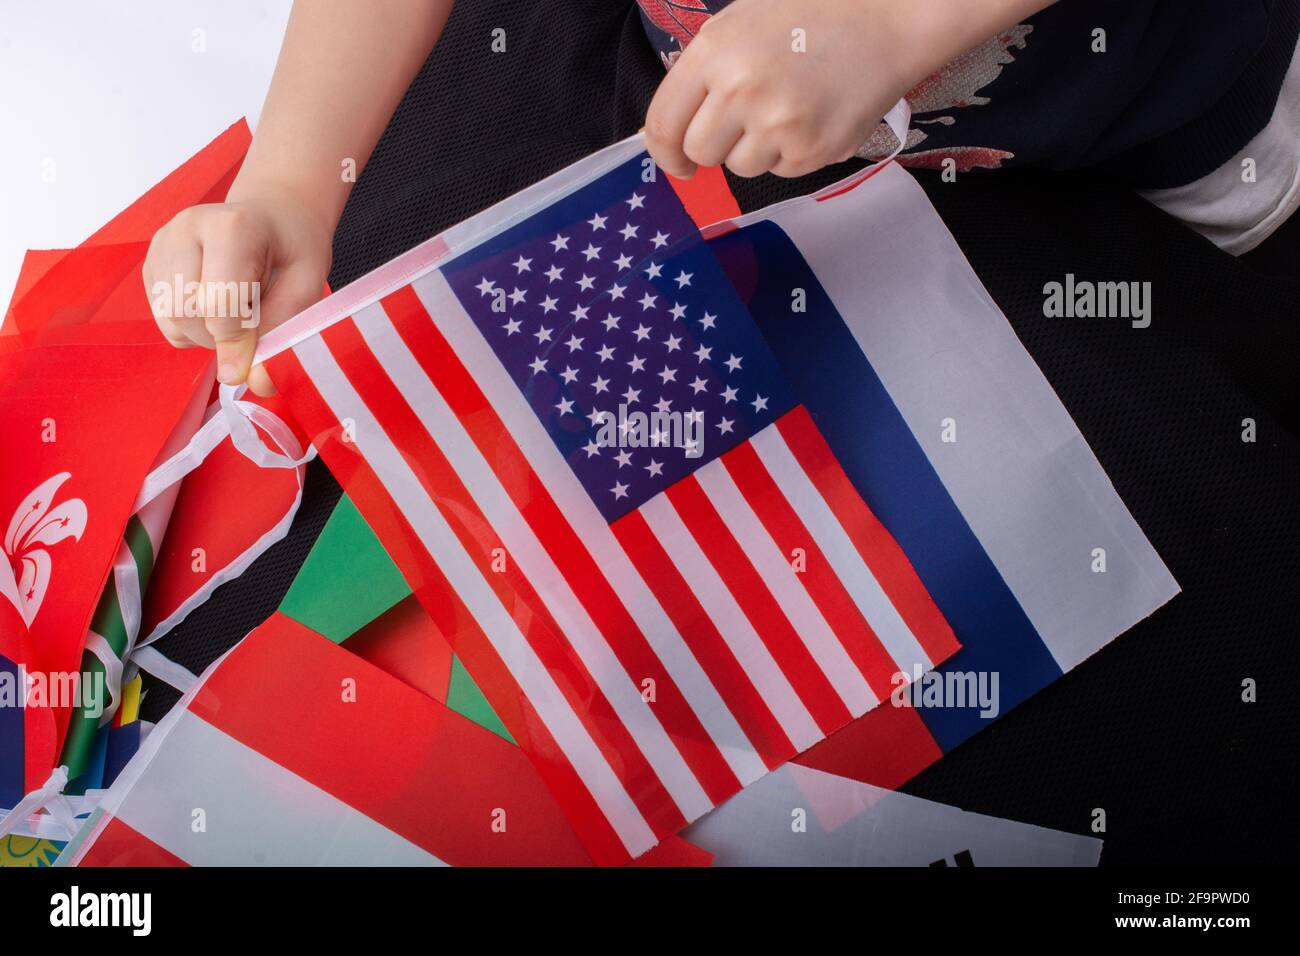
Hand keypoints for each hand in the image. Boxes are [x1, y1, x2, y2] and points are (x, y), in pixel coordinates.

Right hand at [142, 189, 331, 395]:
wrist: (273, 218)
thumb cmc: (292, 251)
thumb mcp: (305, 289)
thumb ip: (282, 334)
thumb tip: (257, 383)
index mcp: (231, 227)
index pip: (217, 303)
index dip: (237, 341)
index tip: (256, 356)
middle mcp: (186, 229)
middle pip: (184, 312)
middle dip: (219, 338)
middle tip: (252, 325)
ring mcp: (162, 244)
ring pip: (169, 319)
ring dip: (204, 335)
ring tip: (236, 314)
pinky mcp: (152, 263)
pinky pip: (163, 318)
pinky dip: (191, 327)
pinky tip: (215, 307)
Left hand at [644, 0, 916, 178]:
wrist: (886, 17)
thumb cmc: (810, 14)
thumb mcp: (740, 23)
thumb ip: (702, 74)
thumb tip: (669, 131)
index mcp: (714, 52)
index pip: (664, 124)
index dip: (665, 152)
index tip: (676, 161)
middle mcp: (740, 90)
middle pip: (700, 153)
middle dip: (715, 147)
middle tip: (744, 123)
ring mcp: (777, 124)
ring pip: (741, 167)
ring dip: (757, 149)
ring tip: (788, 107)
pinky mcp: (812, 150)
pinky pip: (782, 171)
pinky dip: (793, 153)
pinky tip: (814, 115)